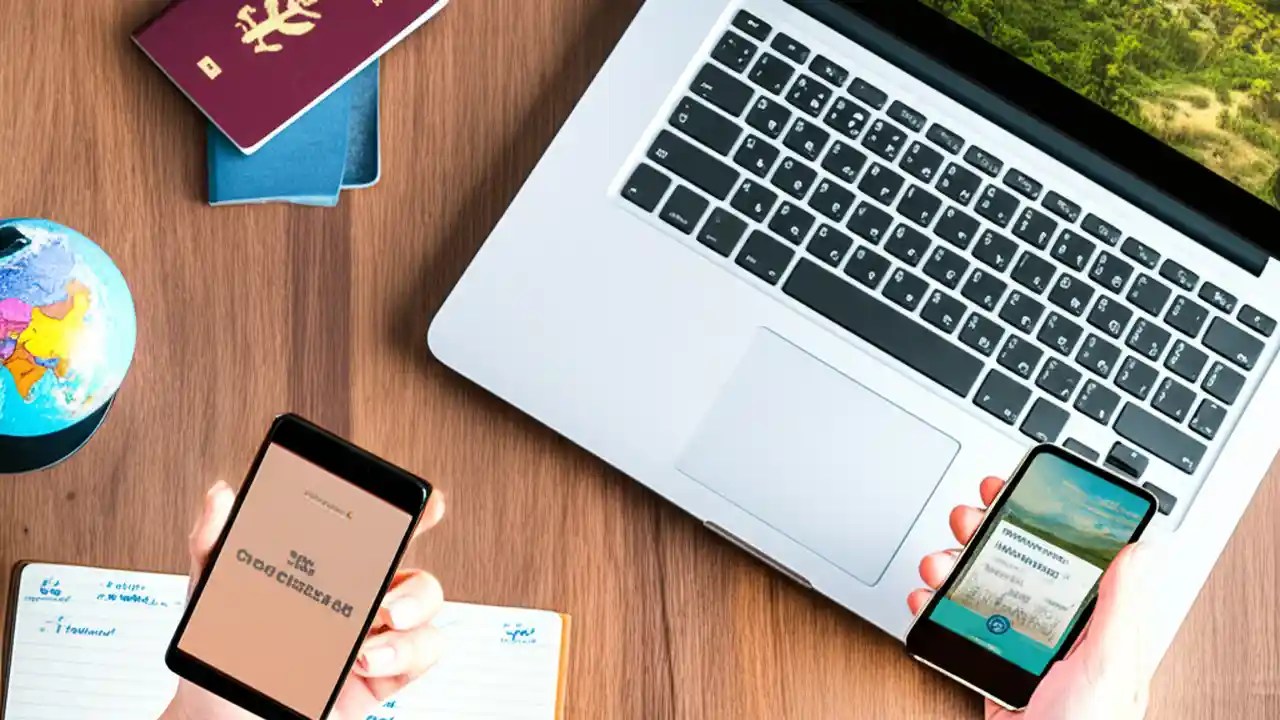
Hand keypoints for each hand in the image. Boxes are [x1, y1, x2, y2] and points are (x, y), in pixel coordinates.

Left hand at [161, 481, 447, 719]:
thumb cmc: (218, 667)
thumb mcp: (209, 599)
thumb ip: (214, 543)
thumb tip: (220, 494)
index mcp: (327, 575)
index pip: (377, 536)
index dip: (409, 515)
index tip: (424, 506)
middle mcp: (357, 604)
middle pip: (414, 577)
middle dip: (419, 584)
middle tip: (392, 598)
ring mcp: (374, 641)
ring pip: (426, 615)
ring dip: (411, 619)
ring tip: (374, 633)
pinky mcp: (382, 680)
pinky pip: (421, 655)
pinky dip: (404, 654)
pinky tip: (366, 660)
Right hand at [907, 476, 1156, 719]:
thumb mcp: (1109, 667)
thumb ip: (1119, 607)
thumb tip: (1138, 547)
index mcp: (1095, 626)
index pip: (1073, 555)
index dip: (1046, 517)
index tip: (1022, 488)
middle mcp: (1057, 634)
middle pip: (1019, 564)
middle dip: (987, 533)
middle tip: (969, 516)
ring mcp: (1019, 652)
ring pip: (981, 590)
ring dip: (952, 567)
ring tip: (938, 561)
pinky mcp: (989, 673)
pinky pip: (957, 629)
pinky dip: (934, 608)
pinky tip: (925, 597)